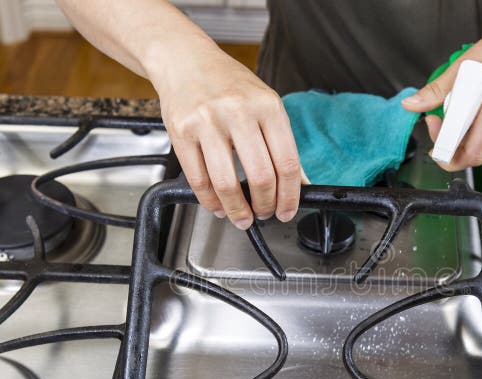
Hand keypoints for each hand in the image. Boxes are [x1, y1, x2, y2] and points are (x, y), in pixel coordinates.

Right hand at [152, 45, 303, 228]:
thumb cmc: (228, 83)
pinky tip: (218, 205)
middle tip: (264, 214)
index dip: (290, 196)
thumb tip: (299, 183)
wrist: (185, 59)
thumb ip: (282, 143)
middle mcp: (239, 112)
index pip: (287, 163)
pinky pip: (199, 180)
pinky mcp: (182, 133)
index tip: (287, 211)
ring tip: (242, 217)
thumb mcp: (265, 104)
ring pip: (227, 184)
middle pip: (261, 177)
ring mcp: (208, 122)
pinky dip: (211, 201)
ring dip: (237, 210)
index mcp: (268, 106)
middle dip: (265, 206)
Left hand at [402, 8, 481, 170]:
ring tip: (459, 117)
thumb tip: (412, 105)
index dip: (447, 154)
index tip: (434, 145)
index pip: (471, 152)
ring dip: (467, 142)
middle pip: (476, 154)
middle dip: (453, 146)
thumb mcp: (464, 65)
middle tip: (440, 126)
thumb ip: (436, 91)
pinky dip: (481, 138)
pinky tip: (475, 119)